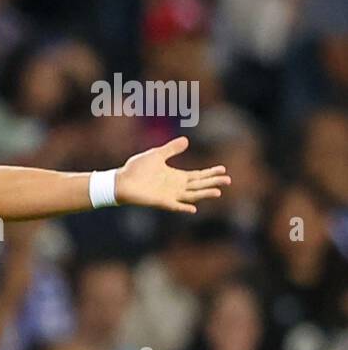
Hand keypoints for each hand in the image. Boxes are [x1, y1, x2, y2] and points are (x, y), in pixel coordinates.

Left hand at [115, 136, 229, 212]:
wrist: (120, 180)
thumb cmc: (136, 168)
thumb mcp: (156, 155)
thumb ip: (171, 149)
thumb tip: (187, 140)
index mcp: (176, 176)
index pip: (198, 176)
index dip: (210, 173)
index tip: (223, 169)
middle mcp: (175, 186)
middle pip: (199, 185)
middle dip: (213, 182)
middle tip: (229, 180)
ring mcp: (169, 195)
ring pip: (191, 195)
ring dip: (204, 194)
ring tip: (218, 192)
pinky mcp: (160, 201)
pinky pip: (174, 206)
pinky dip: (183, 207)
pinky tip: (193, 208)